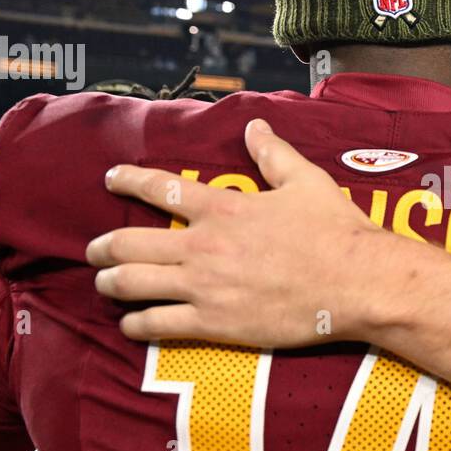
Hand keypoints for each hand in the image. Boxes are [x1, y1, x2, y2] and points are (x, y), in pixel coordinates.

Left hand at [88, 119, 382, 347]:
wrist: (356, 283)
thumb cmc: (336, 231)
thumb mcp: (306, 182)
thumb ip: (273, 154)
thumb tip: (255, 125)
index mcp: (223, 208)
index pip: (161, 188)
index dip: (128, 180)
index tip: (110, 178)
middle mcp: (203, 246)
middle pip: (129, 243)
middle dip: (103, 247)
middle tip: (94, 250)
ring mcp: (204, 287)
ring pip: (133, 284)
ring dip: (110, 284)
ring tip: (104, 284)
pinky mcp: (215, 323)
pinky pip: (158, 324)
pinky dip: (136, 324)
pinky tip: (129, 324)